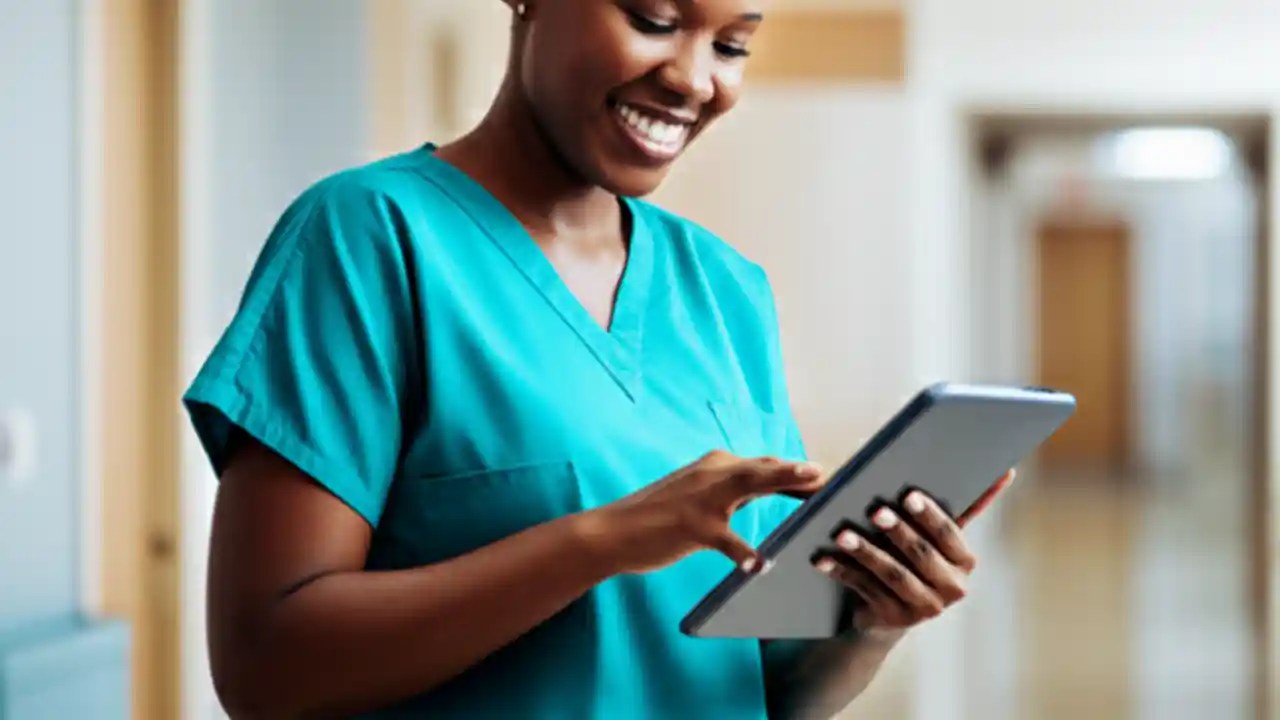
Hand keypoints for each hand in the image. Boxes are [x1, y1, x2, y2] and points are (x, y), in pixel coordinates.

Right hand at [584, 450, 825, 575]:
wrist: (612, 532)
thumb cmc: (660, 518)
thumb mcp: (702, 497)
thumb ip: (737, 492)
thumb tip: (776, 489)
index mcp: (716, 466)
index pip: (768, 465)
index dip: (801, 472)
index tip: (834, 479)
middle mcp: (712, 472)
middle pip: (767, 468)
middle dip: (804, 474)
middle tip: (840, 481)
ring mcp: (701, 498)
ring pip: (750, 484)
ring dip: (783, 481)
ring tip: (813, 487)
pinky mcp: (691, 525)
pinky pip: (725, 540)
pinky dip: (744, 552)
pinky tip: (760, 566)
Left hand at [812, 469, 1016, 638]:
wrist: (888, 611)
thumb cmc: (913, 557)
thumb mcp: (935, 535)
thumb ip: (963, 507)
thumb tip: (1008, 472)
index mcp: (965, 561)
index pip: (949, 534)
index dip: (929, 515)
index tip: (908, 496)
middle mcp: (952, 588)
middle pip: (920, 555)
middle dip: (896, 531)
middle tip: (875, 510)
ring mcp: (923, 608)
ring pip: (892, 574)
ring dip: (865, 552)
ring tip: (841, 534)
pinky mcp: (894, 619)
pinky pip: (865, 590)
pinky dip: (841, 571)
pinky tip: (821, 559)